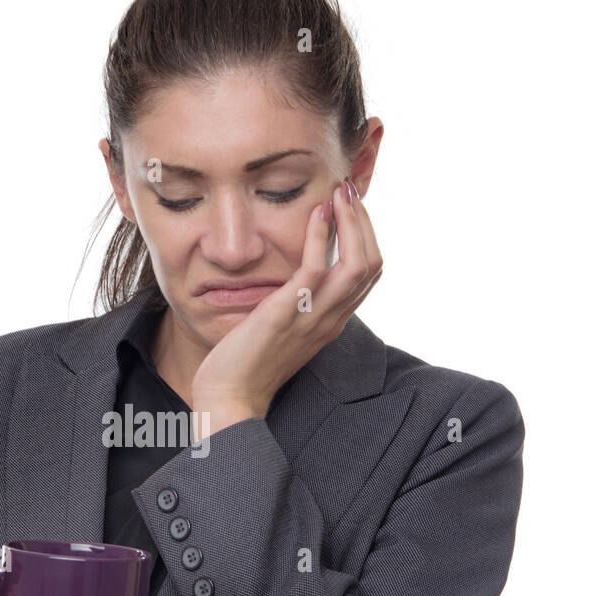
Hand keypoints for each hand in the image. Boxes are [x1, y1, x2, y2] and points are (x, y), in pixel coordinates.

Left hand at [189, 177, 382, 435]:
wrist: (229, 398)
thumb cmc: (247, 364)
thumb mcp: (282, 329)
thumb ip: (296, 304)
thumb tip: (292, 276)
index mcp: (332, 322)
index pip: (368, 275)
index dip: (366, 237)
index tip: (350, 208)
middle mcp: (331, 320)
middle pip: (372, 265)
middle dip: (365, 222)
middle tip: (349, 190)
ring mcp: (313, 318)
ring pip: (357, 264)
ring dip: (352, 222)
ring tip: (340, 192)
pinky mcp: (286, 314)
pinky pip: (316, 268)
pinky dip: (321, 235)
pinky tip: (316, 212)